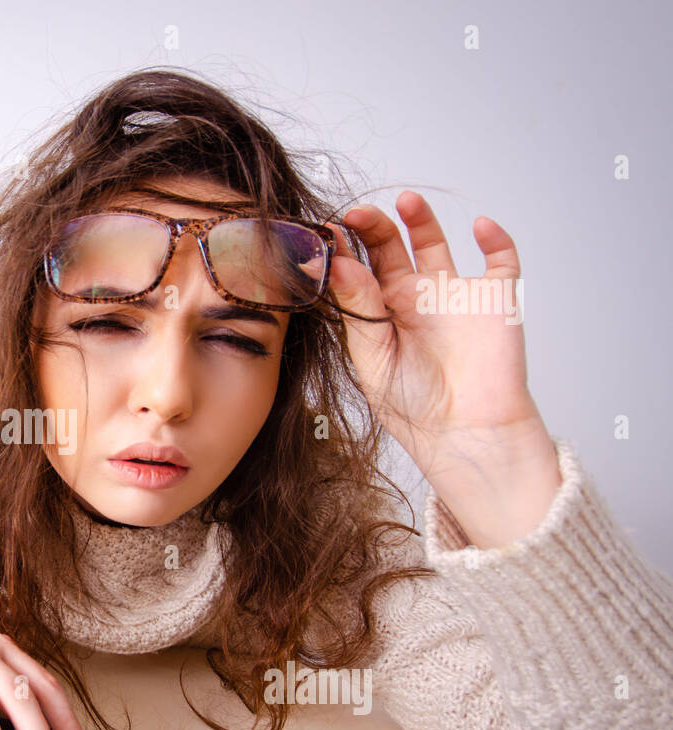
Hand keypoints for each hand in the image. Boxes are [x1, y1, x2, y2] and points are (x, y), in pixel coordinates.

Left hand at [326, 190, 546, 482]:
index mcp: (379, 314)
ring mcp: (453, 295)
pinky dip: (495, 238)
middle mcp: (413, 299)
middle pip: (389, 249)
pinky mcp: (494, 299)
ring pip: (435, 244)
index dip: (342, 250)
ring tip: (405, 201)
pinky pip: (500, 260)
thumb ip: (359, 310)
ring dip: (421, 219)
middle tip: (355, 214)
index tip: (323, 234)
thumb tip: (338, 264)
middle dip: (373, 227)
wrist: (466, 434)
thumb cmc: (415, 407)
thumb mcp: (375, 359)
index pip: (357, 270)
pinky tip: (480, 227)